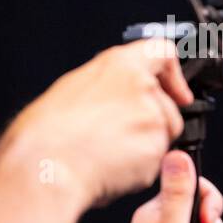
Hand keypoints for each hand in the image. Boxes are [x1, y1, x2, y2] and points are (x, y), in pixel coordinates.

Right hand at [0, 39, 193, 209]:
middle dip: (153, 124)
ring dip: (146, 146)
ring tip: (109, 154)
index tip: (176, 91)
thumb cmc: (46, 132)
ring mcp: (152, 119)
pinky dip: (139, 169)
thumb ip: (107, 85)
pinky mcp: (156, 150)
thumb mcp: (73, 88)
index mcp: (120, 65)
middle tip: (121, 137)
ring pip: (164, 136)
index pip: (163, 53)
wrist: (45, 166)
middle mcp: (142, 88)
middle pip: (167, 106)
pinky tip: (111, 168)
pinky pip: (156, 162)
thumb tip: (114, 96)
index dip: (173, 74)